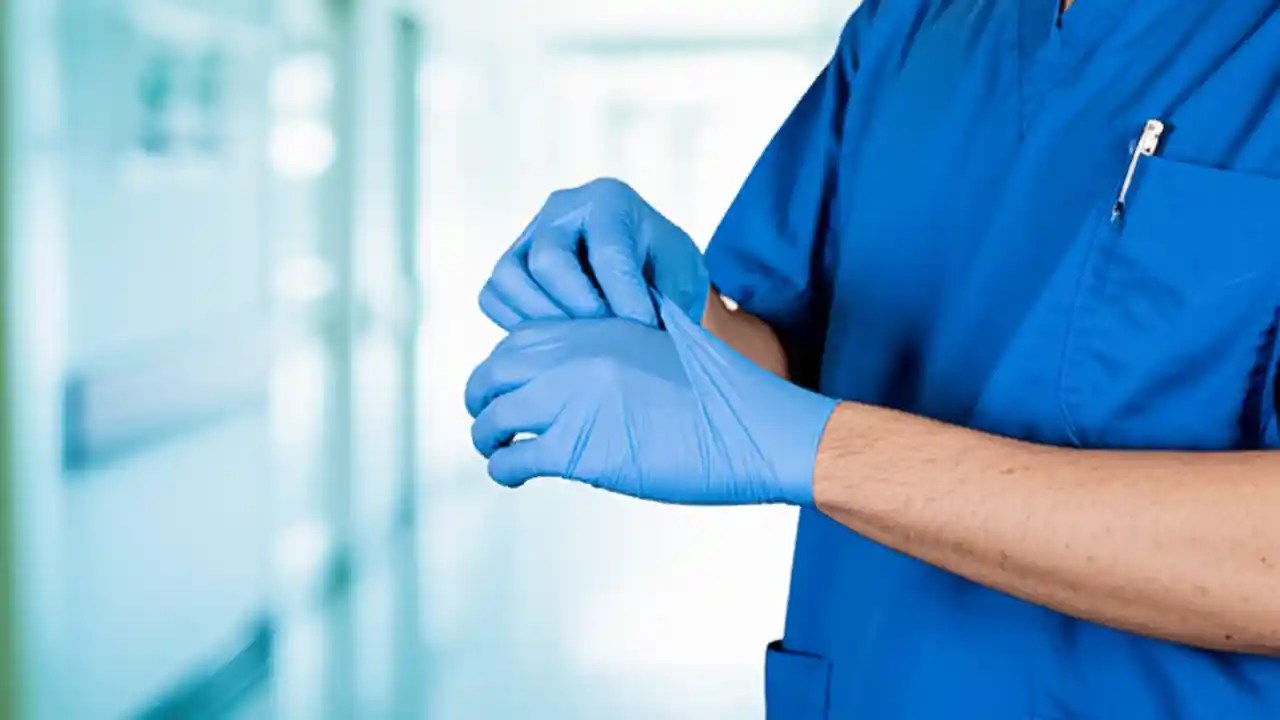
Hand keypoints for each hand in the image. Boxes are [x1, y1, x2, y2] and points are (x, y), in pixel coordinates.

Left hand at [465, 296, 838, 505]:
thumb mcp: (668, 342)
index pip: (520, 337)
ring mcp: (571, 403)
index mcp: (596, 329)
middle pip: (494, 372)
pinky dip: (503, 470)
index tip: (509, 387)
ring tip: (494, 451)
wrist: (756, 429)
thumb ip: (627, 338)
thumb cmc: (725, 395)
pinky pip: (513, 459)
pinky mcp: (578, 451)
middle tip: (489, 420)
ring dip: (485, 437)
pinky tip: (512, 477)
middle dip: (482, 397)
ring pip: (493, 416)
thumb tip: (609, 347)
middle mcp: (574, 358)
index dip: (505, 365)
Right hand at [479, 178, 708, 329]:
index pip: (608, 250)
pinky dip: (518, 324)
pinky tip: (555, 340)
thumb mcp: (679, 277)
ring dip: (544, 319)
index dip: (624, 297)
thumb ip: (662, 299)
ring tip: (580, 344)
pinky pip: (493, 298)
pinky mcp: (508, 266)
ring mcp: (528, 236)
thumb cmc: (665, 271)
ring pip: (509, 277)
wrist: (646, 270)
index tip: (644, 331)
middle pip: (549, 260)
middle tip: (608, 341)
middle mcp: (561, 210)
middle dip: (579, 309)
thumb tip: (636, 336)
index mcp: (609, 201)